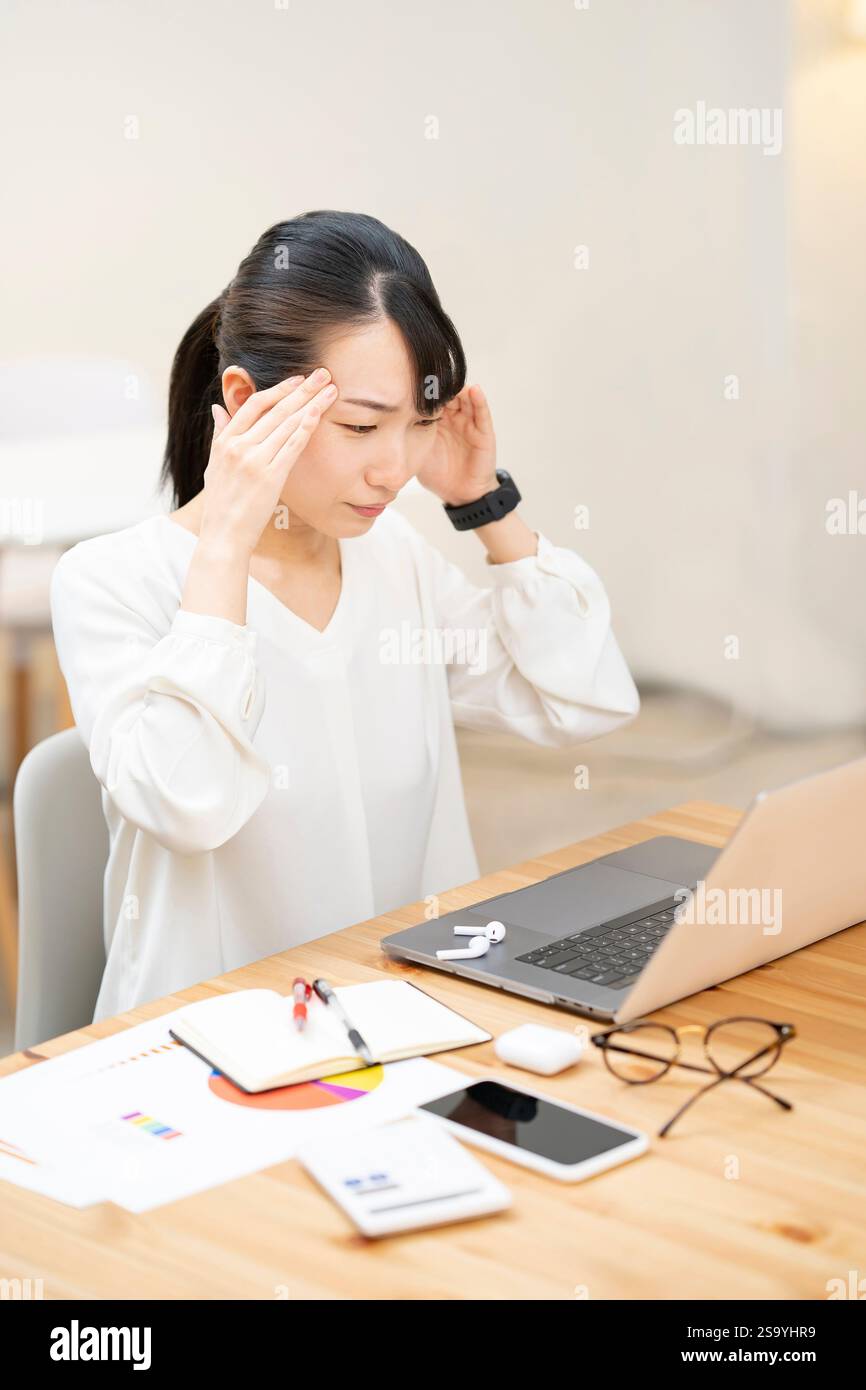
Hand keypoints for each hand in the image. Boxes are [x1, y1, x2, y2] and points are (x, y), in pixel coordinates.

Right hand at [200, 367, 337, 556]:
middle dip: (302, 389)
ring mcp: (253, 460)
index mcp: (224, 441)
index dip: (278, 389)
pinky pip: (292, 445)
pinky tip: (320, 413)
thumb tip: (218, 409)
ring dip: (311, 403)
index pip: (253, 404)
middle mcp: (238, 446)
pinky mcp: (269, 477)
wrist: (223, 537)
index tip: (298, 380)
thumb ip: (220, 435)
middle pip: (275, 409)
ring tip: (330, 389)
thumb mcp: (213, 465)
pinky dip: (307, 427)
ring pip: (287, 423)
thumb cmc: (221, 505)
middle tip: (322, 373)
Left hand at [416, 383, 498, 505]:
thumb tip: (379, 427)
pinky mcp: (484, 432)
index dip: (421, 389)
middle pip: (448, 393)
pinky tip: (473, 390)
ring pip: (465, 398)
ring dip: (458, 387)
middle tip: (427, 372)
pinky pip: (482, 413)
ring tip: (449, 378)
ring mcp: (470, 423)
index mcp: (437, 420)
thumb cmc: (438, 474)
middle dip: (438, 384)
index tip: (408, 377)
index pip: (430, 398)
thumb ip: (404, 438)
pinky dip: (479, 400)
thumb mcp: (417, 453)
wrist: (459, 494)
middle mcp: (454, 417)